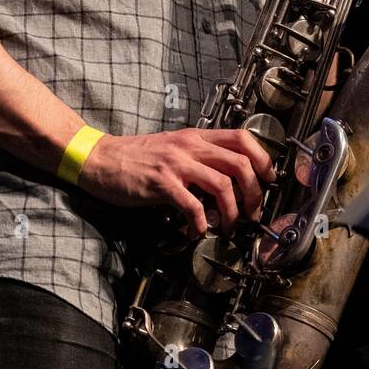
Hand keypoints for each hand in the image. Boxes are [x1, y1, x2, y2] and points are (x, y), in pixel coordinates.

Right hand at [77, 127, 277, 239]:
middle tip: (251, 214)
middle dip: (255, 194)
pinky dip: (201, 224)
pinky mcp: (162, 183)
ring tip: (227, 228)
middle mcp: (190, 146)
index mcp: (196, 137)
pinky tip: (196, 231)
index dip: (263, 160)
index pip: (243, 138)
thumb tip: (226, 183)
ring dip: (233, 213)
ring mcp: (177, 164)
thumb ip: (199, 159)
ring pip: (223, 185)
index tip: (267, 181)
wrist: (100, 159)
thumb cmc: (135, 157)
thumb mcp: (173, 148)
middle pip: (241, 163)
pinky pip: (193, 207)